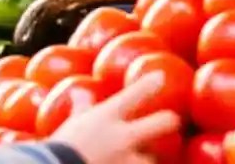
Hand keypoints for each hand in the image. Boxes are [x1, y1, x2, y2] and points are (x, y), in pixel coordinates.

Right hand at [49, 73, 180, 163]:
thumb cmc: (61, 148)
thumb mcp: (72, 125)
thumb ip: (81, 109)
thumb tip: (80, 94)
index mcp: (107, 117)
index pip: (133, 94)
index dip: (149, 84)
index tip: (159, 78)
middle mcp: (123, 137)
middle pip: (162, 122)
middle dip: (169, 121)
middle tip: (173, 120)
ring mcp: (127, 161)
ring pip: (150, 159)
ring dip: (145, 159)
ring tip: (140, 158)